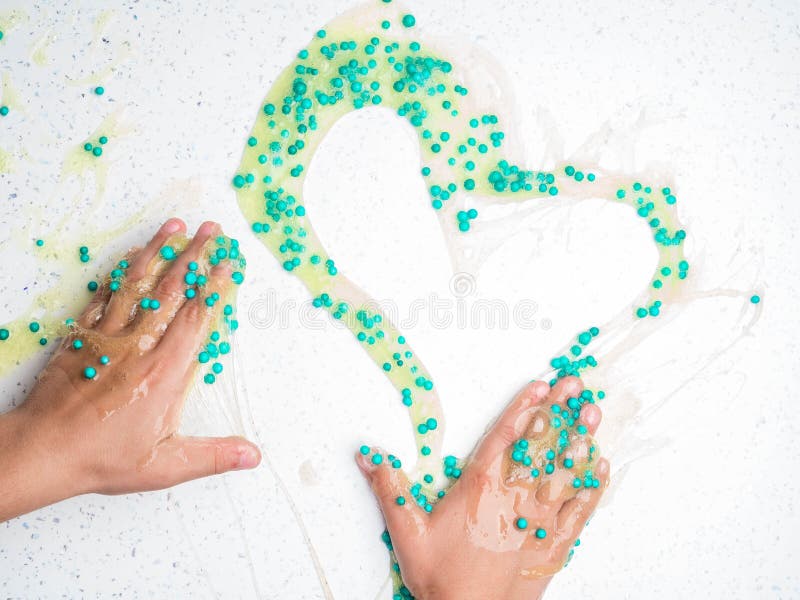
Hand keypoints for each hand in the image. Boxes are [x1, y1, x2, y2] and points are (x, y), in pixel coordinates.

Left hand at [0, 219, 260, 521]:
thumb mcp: (163, 465)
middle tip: (211, 231)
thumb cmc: (102, 458)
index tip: (228, 264)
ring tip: (174, 227)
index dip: (215, 287)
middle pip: (172, 291)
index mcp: (163, 373)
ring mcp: (108, 336)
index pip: (196, 318)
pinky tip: (131, 256)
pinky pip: (104, 295)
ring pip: (137, 285)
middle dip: (195, 256)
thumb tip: (252, 456)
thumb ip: (212, 455)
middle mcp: (139, 346)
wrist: (42, 451)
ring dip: (158, 252)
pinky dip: (120, 274)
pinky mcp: (82, 336)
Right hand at [357, 377, 607, 599]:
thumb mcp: (407, 531)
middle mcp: (513, 499)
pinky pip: (579, 512)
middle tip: (576, 386)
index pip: (506, 437)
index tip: (541, 384)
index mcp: (481, 488)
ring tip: (592, 414)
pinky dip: (591, 489)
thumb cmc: (441, 578)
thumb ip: (390, 489)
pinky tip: (600, 468)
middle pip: (541, 448)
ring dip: (578, 441)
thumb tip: (370, 456)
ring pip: (563, 474)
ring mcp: (536, 521)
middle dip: (559, 413)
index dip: (524, 407)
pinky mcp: (552, 546)